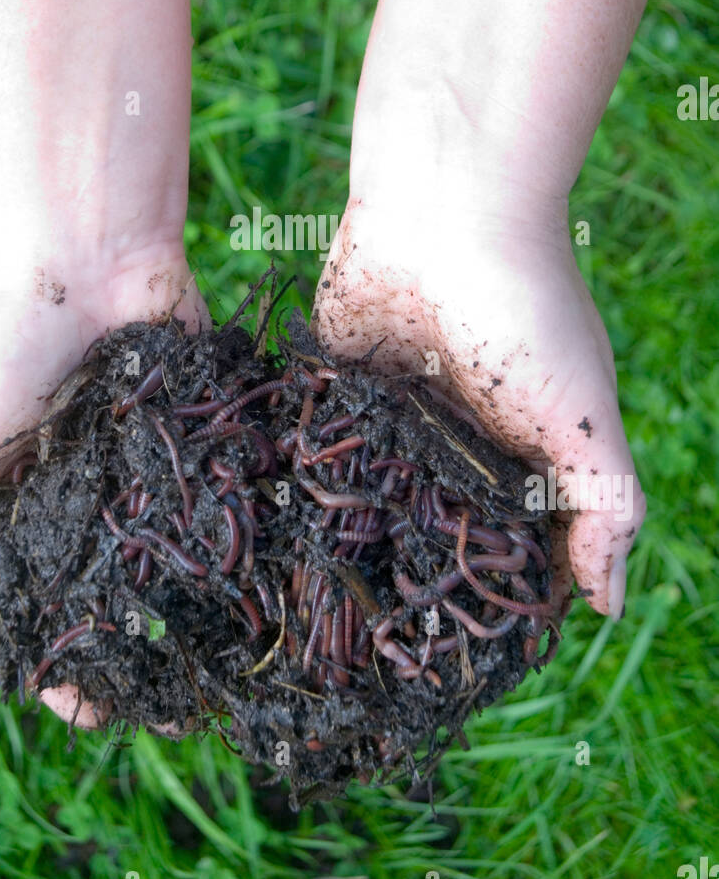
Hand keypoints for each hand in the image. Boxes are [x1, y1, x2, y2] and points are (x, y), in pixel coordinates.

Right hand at [0, 246, 207, 726]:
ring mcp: (137, 457)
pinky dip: (231, 532)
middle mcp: (76, 486)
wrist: (72, 255)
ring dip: (189, 605)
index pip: (32, 605)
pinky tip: (257, 582)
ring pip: (166, 550)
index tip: (95, 711)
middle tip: (178, 702)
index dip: (55, 663)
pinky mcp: (192, 425)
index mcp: (10, 500)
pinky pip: (217, 489)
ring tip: (227, 661)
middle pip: (108, 587)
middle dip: (135, 644)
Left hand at [313, 197, 644, 625]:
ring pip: (370, 496)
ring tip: (310, 621)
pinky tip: (274, 538)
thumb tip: (605, 606)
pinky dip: (301, 480)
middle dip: (411, 582)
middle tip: (375, 663)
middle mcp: (454, 439)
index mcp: (517, 450)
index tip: (468, 670)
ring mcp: (392, 413)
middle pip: (432, 529)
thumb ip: (604, 506)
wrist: (445, 207)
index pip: (511, 545)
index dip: (498, 600)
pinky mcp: (335, 381)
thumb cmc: (528, 310)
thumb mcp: (584, 416)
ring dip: (349, 542)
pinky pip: (317, 443)